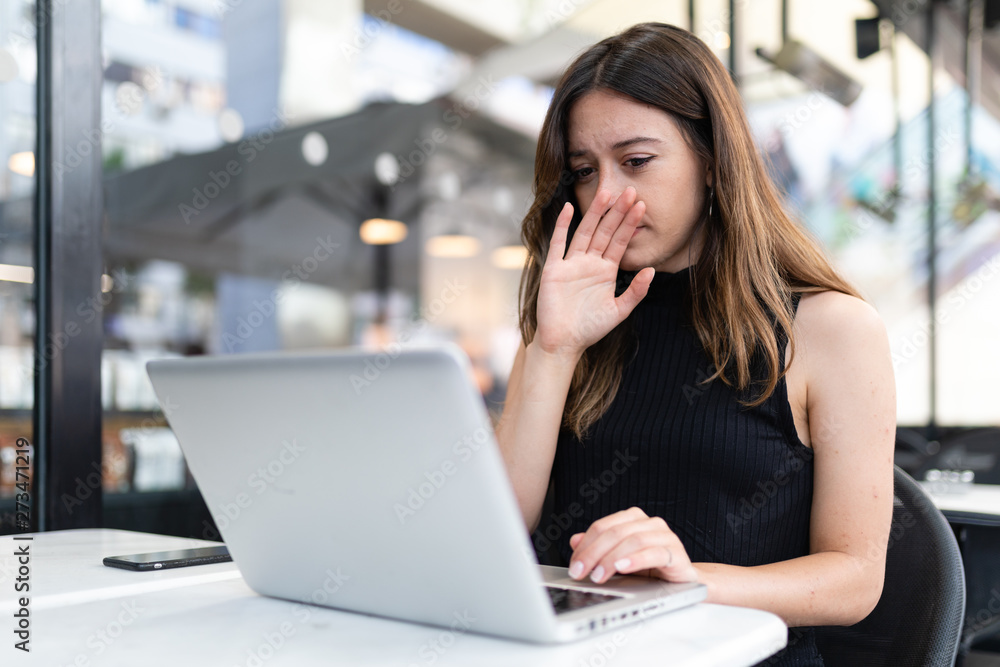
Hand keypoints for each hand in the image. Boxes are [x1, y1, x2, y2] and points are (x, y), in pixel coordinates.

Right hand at [533, 187, 653, 358]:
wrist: (563, 342)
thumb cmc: (590, 329)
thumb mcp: (618, 311)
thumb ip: (636, 292)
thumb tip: (652, 271)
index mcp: (606, 271)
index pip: (620, 242)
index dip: (630, 224)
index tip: (641, 205)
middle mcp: (590, 263)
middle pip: (605, 232)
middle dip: (617, 212)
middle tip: (630, 191)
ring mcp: (571, 264)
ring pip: (585, 232)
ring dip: (595, 213)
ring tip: (606, 192)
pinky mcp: (554, 269)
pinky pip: (559, 243)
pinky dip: (563, 226)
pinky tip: (569, 209)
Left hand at [567, 507, 698, 583]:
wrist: (680, 582)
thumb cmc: (649, 568)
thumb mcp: (617, 558)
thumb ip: (597, 548)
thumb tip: (575, 541)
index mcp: (632, 519)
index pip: (602, 526)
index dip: (585, 545)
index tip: (574, 566)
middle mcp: (649, 523)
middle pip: (615, 533)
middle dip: (594, 554)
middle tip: (581, 572)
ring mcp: (665, 536)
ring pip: (633, 540)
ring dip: (612, 559)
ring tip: (599, 575)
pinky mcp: (676, 553)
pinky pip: (655, 553)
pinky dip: (636, 559)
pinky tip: (622, 567)